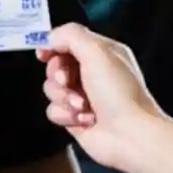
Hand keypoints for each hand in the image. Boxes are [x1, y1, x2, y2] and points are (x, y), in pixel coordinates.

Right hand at [36, 23, 163, 170]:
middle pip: (55, 66)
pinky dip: (66, 115)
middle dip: (58, 75)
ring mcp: (83, 96)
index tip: (43, 54)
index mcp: (102, 53)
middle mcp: (92, 73)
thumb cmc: (118, 92)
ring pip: (52, 89)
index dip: (53, 46)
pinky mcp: (75, 118)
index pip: (68, 41)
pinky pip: (54, 111)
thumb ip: (70, 35)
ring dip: (64, 98)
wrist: (129, 136)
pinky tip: (85, 120)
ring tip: (82, 106)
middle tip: (68, 82)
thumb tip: (49, 39)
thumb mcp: (97, 51)